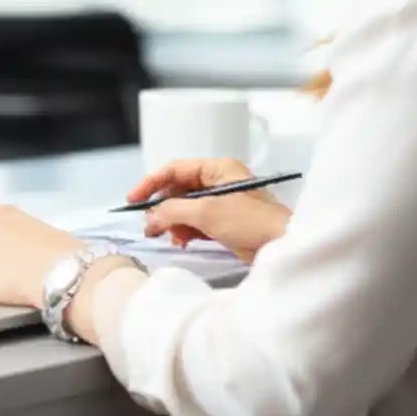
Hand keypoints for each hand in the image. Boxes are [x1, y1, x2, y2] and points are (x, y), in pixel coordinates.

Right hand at [129, 158, 291, 262]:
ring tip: (167, 237)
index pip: (176, 169)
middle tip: (150, 226)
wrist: (283, 246)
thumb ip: (174, 211)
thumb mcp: (208, 212)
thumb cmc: (252, 222)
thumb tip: (151, 216)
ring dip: (173, 222)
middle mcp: (219, 182)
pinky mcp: (225, 223)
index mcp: (218, 169)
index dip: (151, 183)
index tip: (133, 200)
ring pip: (185, 208)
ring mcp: (222, 203)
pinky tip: (182, 242)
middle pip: (179, 190)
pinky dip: (186, 231)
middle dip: (162, 208)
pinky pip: (196, 223)